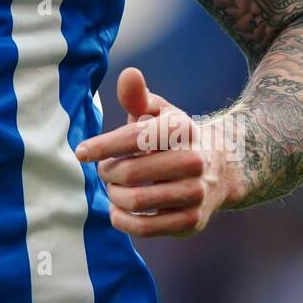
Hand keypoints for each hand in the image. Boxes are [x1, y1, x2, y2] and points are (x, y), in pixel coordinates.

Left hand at [74, 68, 236, 237]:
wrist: (221, 170)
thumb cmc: (174, 138)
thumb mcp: (159, 113)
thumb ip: (138, 96)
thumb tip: (128, 74)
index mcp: (182, 129)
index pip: (134, 137)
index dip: (102, 145)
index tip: (81, 153)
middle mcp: (193, 161)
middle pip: (130, 172)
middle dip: (107, 172)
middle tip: (104, 170)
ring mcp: (195, 194)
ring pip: (136, 201)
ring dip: (114, 195)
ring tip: (113, 188)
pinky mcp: (191, 222)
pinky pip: (146, 228)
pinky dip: (123, 220)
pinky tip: (118, 209)